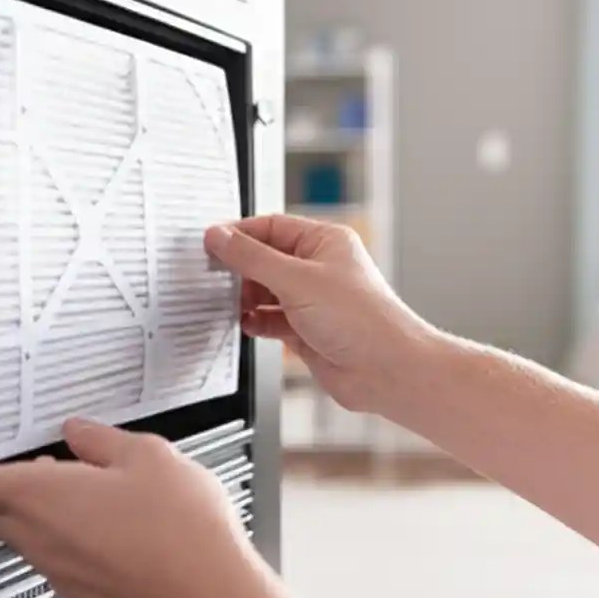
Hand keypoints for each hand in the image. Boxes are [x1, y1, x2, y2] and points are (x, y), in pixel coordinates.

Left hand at [0, 420, 300, 597]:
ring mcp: (60, 569)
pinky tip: (93, 514)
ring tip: (56, 478)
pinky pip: (52, 552)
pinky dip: (56, 529)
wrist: (208, 595)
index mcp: (42, 497)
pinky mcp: (84, 588)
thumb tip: (81, 433)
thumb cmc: (180, 529)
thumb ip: (103, 441)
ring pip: (21, 533)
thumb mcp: (146, 456)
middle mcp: (41, 538)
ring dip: (25, 507)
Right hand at [204, 215, 434, 412]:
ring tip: (231, 303)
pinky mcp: (308, 330)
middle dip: (241, 269)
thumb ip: (252, 258)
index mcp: (324, 242)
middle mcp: (319, 269)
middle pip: (266, 259)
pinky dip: (257, 321)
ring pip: (267, 291)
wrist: (386, 370)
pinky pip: (272, 319)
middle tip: (216, 277)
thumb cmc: (360, 319)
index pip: (272, 227)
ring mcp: (313, 300)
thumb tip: (220, 237)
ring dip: (247, 298)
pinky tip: (247, 324)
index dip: (240, 234)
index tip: (212, 244)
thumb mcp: (296, 279)